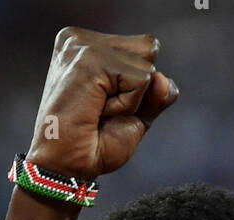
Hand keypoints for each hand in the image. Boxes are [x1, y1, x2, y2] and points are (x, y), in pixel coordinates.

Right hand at [25, 28, 178, 178]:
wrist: (68, 167)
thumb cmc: (95, 145)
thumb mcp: (135, 116)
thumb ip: (155, 95)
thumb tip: (164, 81)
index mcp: (87, 43)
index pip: (145, 48)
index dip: (139, 86)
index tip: (106, 105)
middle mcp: (81, 38)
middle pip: (149, 48)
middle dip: (138, 88)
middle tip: (104, 110)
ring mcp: (82, 45)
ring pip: (146, 65)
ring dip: (131, 100)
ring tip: (99, 112)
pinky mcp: (88, 59)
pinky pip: (140, 80)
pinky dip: (128, 105)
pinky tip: (98, 112)